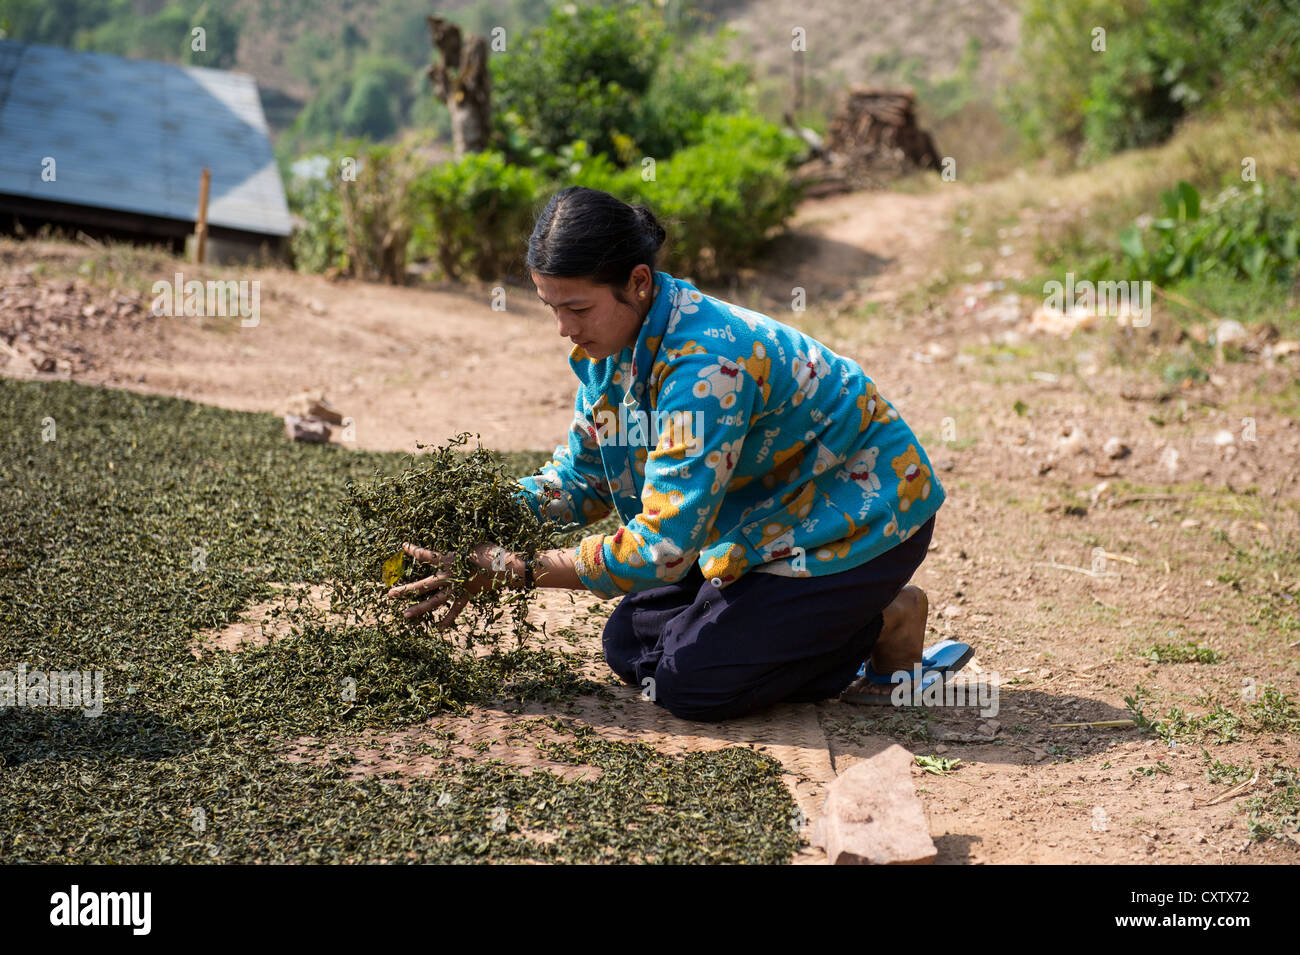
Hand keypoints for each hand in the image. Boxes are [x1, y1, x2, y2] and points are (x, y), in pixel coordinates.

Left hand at [385, 542, 515, 628]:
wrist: (507, 567)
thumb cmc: (490, 549)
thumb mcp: (471, 540)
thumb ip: (457, 541)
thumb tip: (448, 531)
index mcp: (449, 560)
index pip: (425, 555)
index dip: (413, 550)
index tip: (403, 546)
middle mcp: (449, 576)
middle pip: (423, 584)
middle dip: (406, 589)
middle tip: (390, 593)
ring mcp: (458, 588)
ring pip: (435, 600)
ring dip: (419, 608)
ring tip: (404, 615)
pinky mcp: (467, 594)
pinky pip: (455, 608)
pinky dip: (448, 618)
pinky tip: (439, 628)